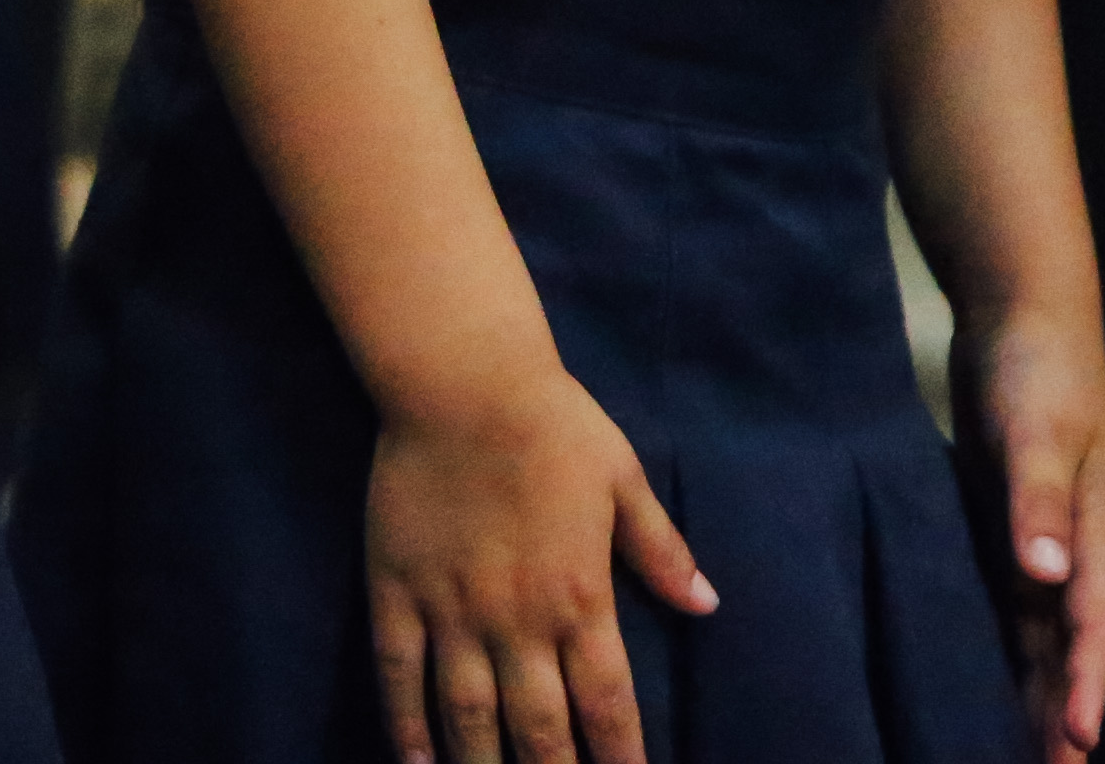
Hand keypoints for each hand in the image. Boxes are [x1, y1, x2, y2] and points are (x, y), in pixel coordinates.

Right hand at [363, 372, 715, 763]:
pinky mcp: (397, 589)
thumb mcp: (624, 479)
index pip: (609, 708)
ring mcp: (453, 609)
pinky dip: (406, 724)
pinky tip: (416, 763)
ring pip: (468, 716)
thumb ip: (661, 550)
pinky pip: (400, 672)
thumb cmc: (551, 423)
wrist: (461, 379)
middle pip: (540, 732)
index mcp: (581, 598)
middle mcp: (519, 620)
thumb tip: (706, 604)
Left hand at [954, 300, 1104, 754]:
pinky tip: (974, 671)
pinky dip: (997, 640)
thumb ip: (1040, 502)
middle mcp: (1074, 547)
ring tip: (1017, 747)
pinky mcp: (1005, 519)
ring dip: (1031, 686)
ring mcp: (1041, 535)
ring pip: (1038, 631)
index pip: (1092, 625)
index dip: (1086, 686)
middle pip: (1070, 645)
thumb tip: (1045, 578)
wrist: (1023, 310)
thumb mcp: (1038, 431)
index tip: (1076, 742)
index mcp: (1096, 533)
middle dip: (1062, 709)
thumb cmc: (1040, 367)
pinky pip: (1005, 598)